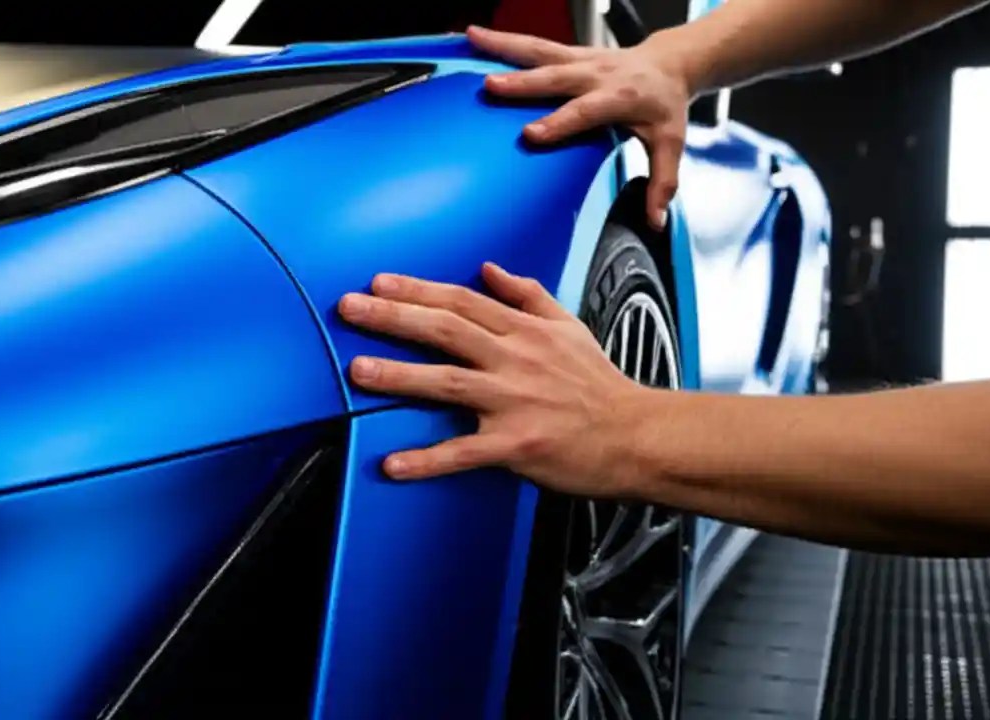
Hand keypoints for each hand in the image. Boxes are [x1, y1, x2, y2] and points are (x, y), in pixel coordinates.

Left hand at [338, 263, 656, 497]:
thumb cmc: (602, 387)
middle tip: (352, 309)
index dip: (418, 290)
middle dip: (394, 317)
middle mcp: (516, 361)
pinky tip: (394, 462)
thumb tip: (490, 269)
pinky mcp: (517, 445)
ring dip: (399, 376)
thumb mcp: (570, 327)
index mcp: (526, 332)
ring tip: (359, 372)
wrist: (637, 436)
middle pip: (446, 330)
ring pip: (448, 382)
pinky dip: (427, 460)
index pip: (462, 301)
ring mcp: (515, 403)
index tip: (380, 284)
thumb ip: (528, 296)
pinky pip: (463, 452)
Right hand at [467, 25, 691, 230]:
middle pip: (555, 77)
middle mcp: (597, 74)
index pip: (584, 112)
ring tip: (474, 38)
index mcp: (620, 98)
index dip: (558, 122)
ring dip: (504, 45)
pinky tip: (477, 35)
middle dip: (523, 82)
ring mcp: (581, 59)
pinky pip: (534, 44)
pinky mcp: (569, 52)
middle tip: (491, 86)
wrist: (670, 64)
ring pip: (539, 50)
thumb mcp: (671, 144)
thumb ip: (662, 183)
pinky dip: (505, 39)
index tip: (530, 135)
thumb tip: (655, 222)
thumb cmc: (665, 106)